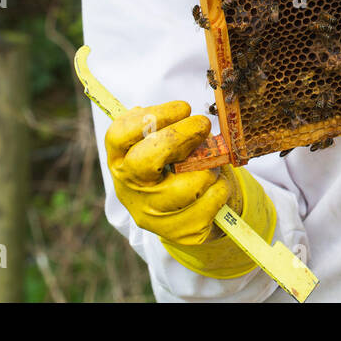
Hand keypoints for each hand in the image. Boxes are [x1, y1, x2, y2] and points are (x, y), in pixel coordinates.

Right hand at [105, 102, 236, 243]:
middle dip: (180, 136)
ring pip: (189, 184)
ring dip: (209, 166)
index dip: (154, 116)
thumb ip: (163, 127)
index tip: (183, 107)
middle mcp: (129, 190)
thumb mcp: (158, 144)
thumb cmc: (172, 166)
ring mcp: (153, 215)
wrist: (183, 214)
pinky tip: (215, 184)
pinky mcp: (180, 232)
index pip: (119, 135)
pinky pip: (211, 201)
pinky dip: (221, 186)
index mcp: (119, 161)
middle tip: (202, 124)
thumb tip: (182, 113)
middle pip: (145, 160)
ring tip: (209, 162)